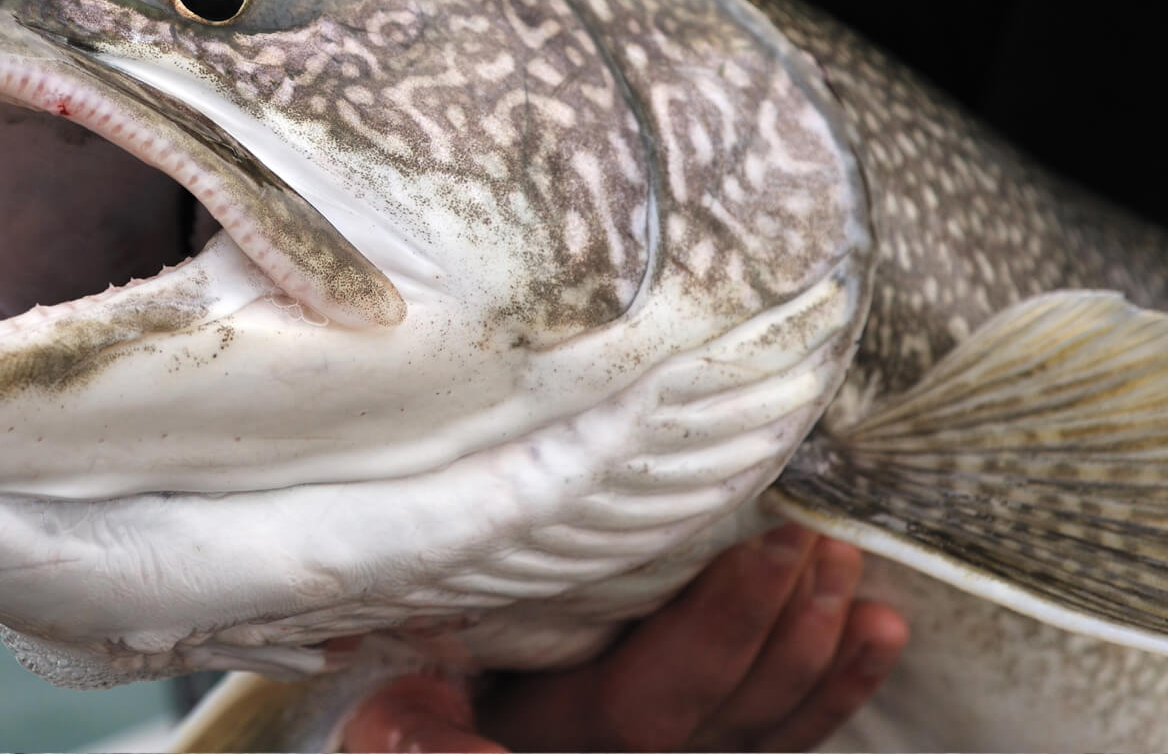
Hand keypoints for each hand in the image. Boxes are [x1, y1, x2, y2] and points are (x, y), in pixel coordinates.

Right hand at [341, 526, 907, 751]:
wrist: (450, 748)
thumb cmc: (420, 721)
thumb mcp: (395, 722)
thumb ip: (409, 733)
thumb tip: (394, 730)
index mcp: (566, 732)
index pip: (657, 690)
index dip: (723, 623)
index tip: (768, 550)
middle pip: (731, 702)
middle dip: (785, 616)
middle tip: (816, 538)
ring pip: (771, 721)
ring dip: (820, 643)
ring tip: (848, 566)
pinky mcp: (705, 752)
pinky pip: (788, 738)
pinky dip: (839, 686)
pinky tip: (877, 628)